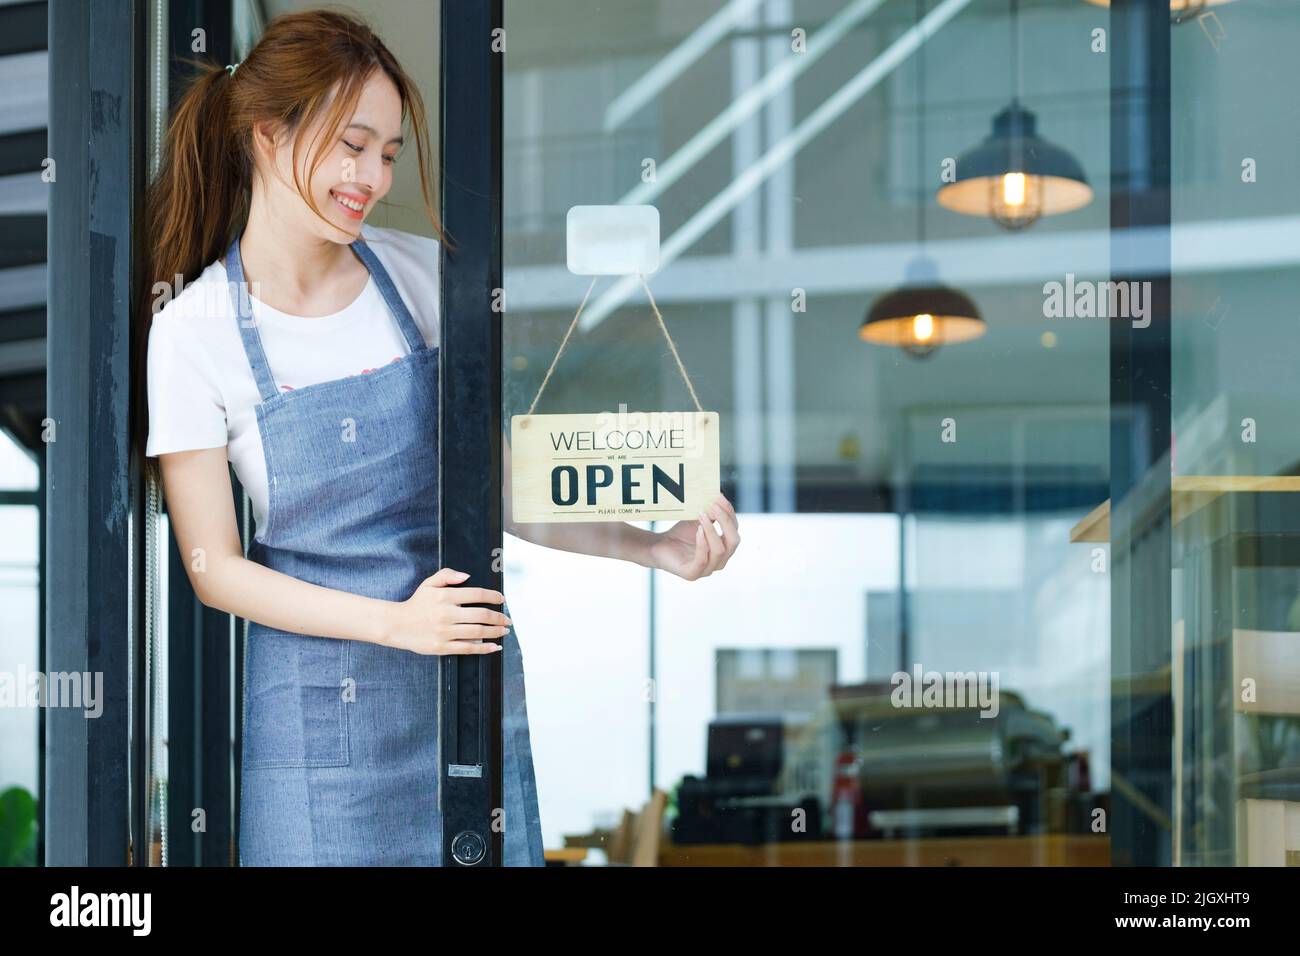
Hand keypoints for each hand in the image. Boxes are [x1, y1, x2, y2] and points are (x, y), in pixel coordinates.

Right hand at [381, 568, 510, 654]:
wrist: (396, 625)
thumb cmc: (416, 603)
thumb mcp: (429, 584)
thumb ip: (447, 575)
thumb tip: (467, 576)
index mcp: (445, 596)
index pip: (477, 594)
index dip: (493, 597)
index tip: (502, 600)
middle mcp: (447, 614)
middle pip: (481, 615)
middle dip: (499, 618)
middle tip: (508, 620)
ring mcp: (445, 632)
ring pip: (478, 632)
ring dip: (495, 632)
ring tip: (504, 631)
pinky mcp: (442, 647)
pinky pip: (468, 648)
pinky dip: (484, 648)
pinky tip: (494, 647)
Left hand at [646, 494, 740, 580]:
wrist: (658, 546)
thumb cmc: (680, 533)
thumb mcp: (698, 521)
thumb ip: (712, 513)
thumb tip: (721, 497)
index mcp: (724, 548)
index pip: (734, 531)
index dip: (729, 514)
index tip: (719, 497)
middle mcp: (719, 561)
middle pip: (733, 542)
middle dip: (726, 522)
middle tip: (713, 506)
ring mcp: (706, 570)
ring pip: (719, 551)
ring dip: (712, 531)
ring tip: (702, 515)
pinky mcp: (692, 574)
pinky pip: (702, 559)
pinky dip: (702, 543)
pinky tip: (698, 530)